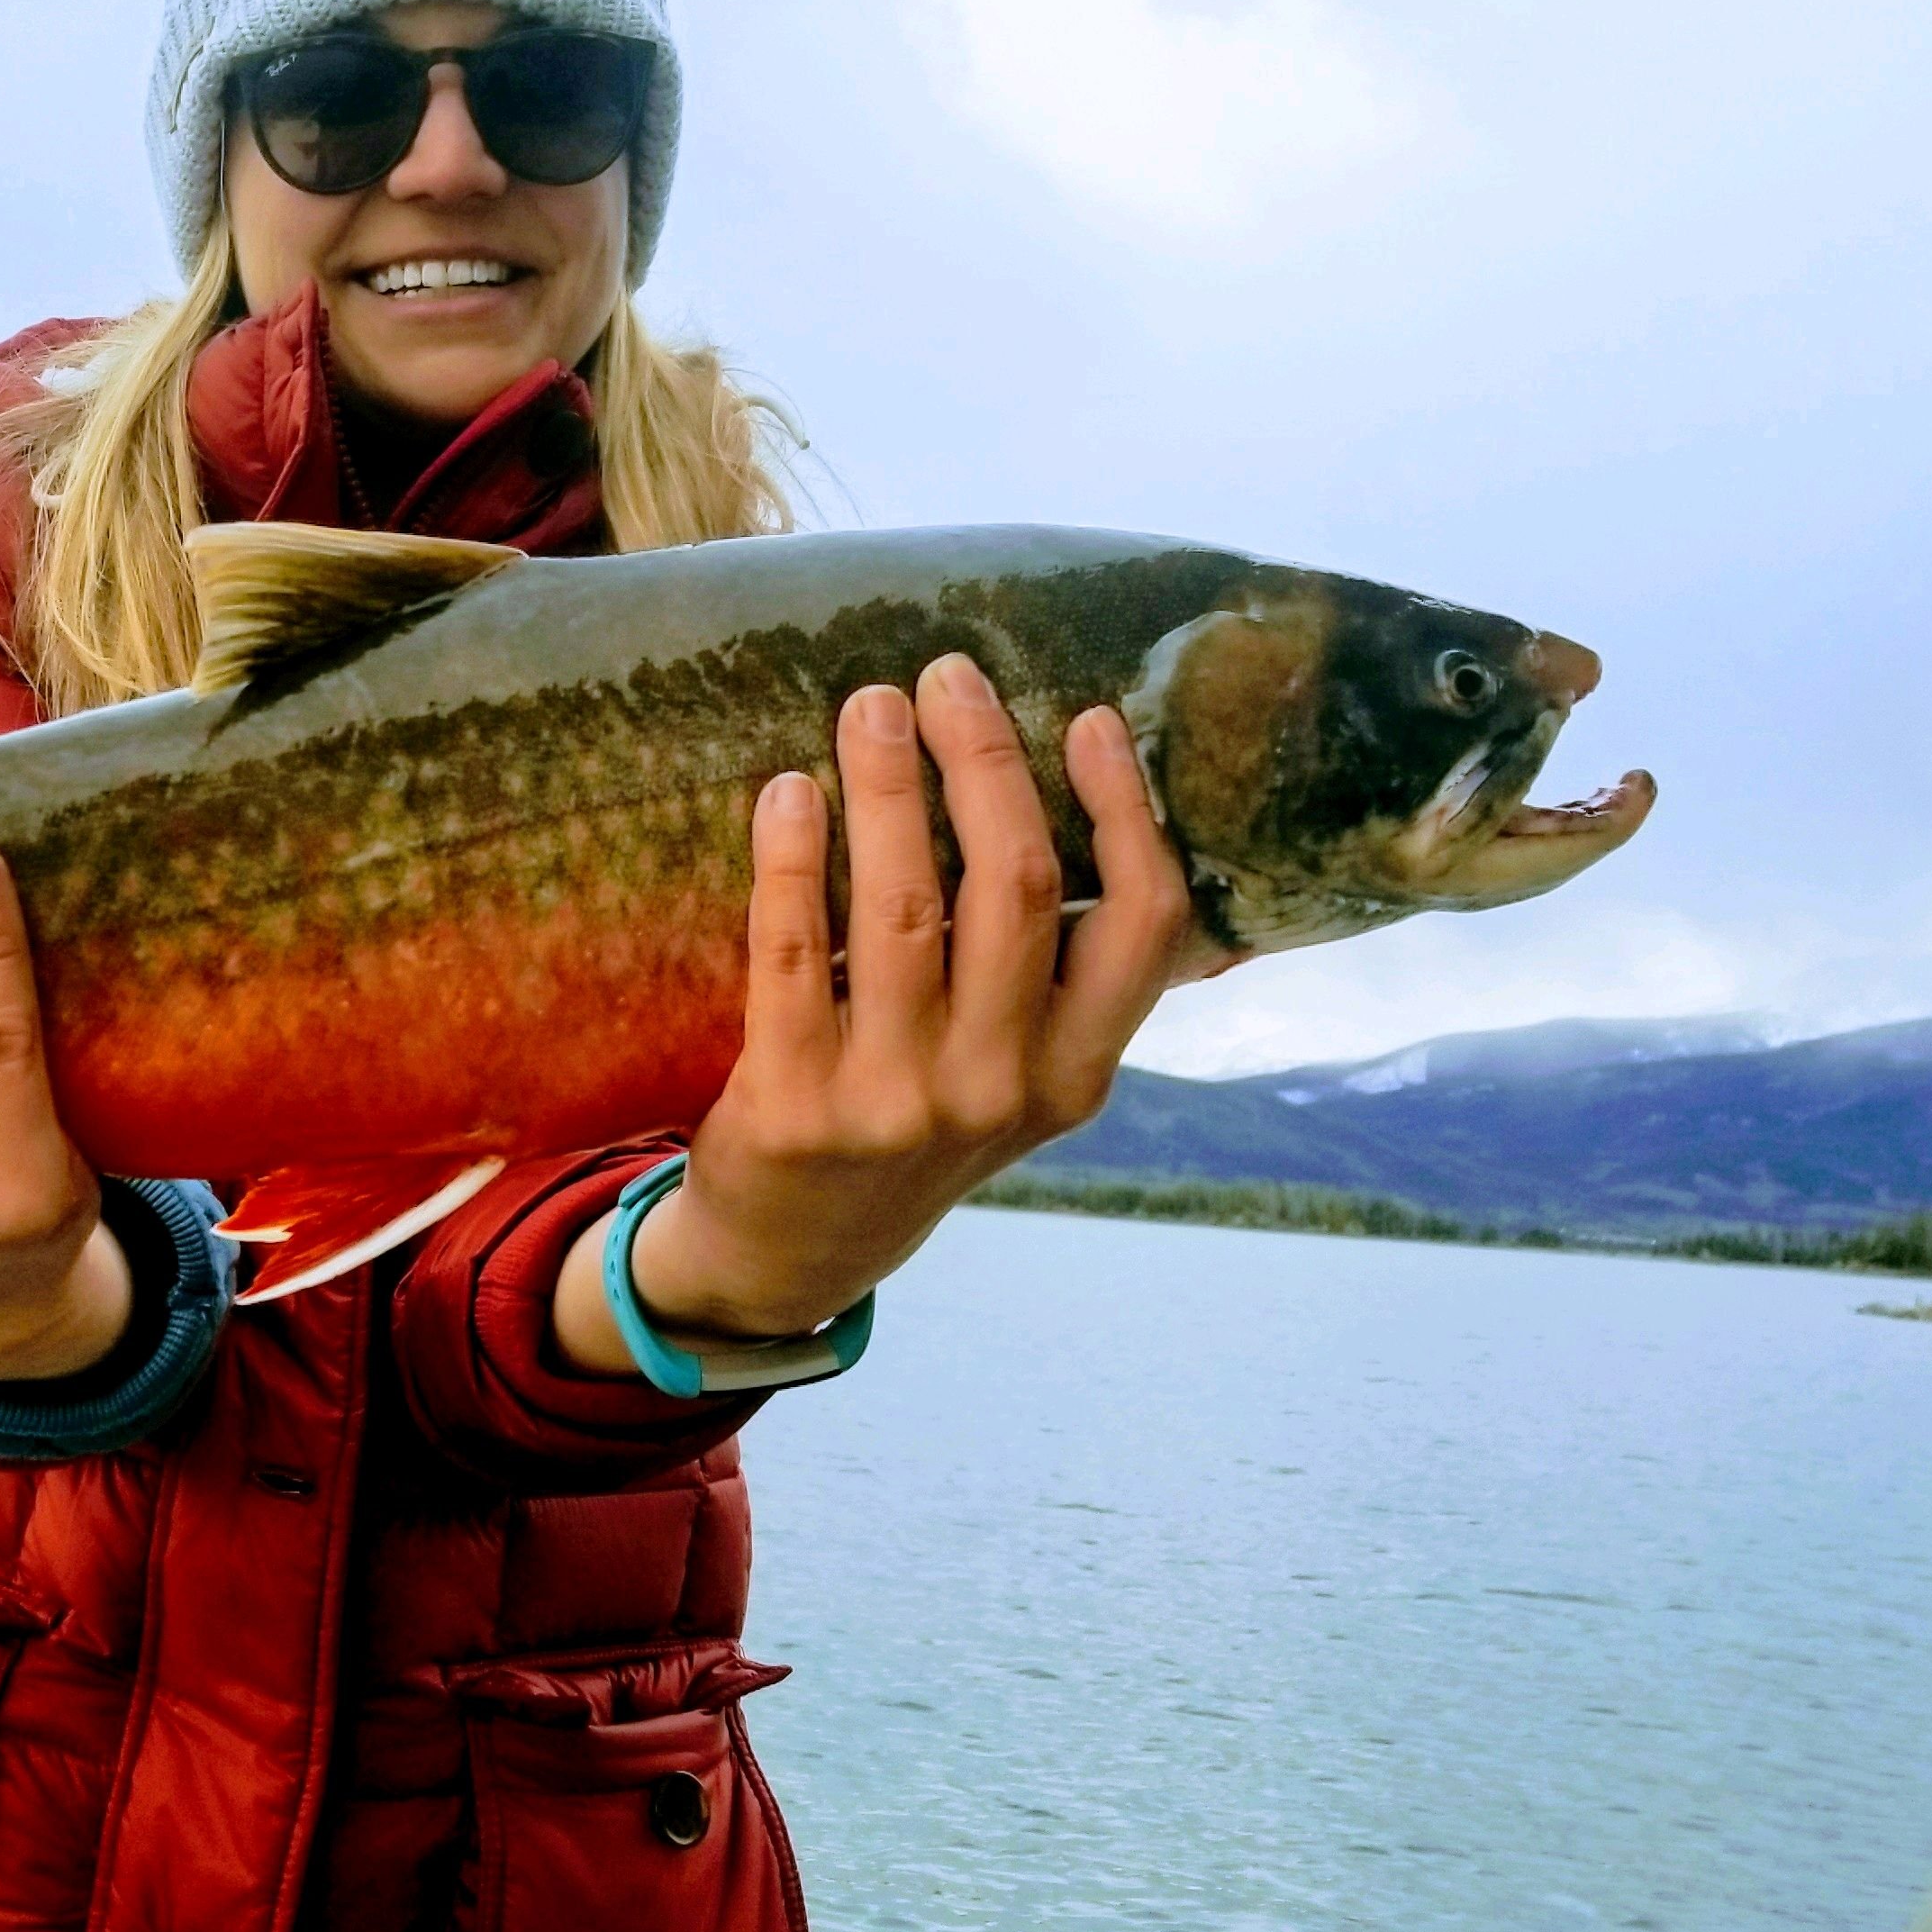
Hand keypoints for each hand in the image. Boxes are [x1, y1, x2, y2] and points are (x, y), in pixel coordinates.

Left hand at [554, 656, 1210, 1373]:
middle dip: (984, 761)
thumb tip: (1102, 814)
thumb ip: (1058, 980)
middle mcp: (1001, 1087)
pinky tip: (788, 791)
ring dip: (887, 783)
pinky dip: (793, 857)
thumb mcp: (1016, 1081)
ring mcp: (897, 1100)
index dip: (1125, 809)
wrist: (794, 1255)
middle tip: (945, 676)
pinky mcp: (794, 1103)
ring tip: (868, 704)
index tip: (1088, 716)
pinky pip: (792, 951)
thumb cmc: (915, 1127)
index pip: (1143, 924)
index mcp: (1075, 1075)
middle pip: (1018, 886)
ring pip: (904, 904)